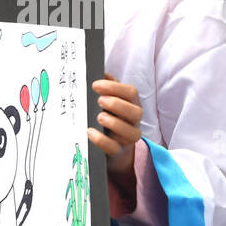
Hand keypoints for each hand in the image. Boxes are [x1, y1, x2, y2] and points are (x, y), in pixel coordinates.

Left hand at [87, 74, 142, 212]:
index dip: (114, 88)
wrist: (112, 147)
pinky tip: (90, 132)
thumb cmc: (109, 117)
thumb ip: (106, 87)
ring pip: (130, 132)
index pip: (131, 92)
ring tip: (99, 117)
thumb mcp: (108, 101)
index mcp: (132, 104)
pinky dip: (102, 141)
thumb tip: (101, 73)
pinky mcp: (118, 153)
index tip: (95, 85)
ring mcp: (127, 138)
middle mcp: (134, 121)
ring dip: (114, 123)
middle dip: (117, 105)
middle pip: (135, 112)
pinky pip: (114, 148)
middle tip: (99, 101)